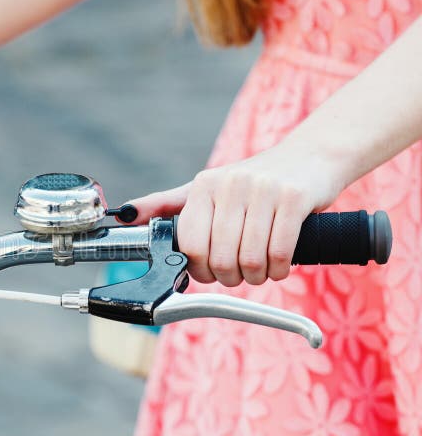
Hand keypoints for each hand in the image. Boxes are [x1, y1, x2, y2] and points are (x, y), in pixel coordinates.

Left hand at [121, 144, 346, 285]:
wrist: (310, 157)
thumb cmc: (254, 182)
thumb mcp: (207, 188)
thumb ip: (167, 204)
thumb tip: (124, 215)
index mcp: (203, 185)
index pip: (189, 245)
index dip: (200, 270)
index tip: (210, 273)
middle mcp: (229, 184)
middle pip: (220, 257)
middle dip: (230, 277)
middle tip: (239, 275)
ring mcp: (263, 189)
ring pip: (251, 259)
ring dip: (257, 277)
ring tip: (261, 271)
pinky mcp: (294, 198)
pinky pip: (280, 252)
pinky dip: (279, 269)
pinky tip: (279, 266)